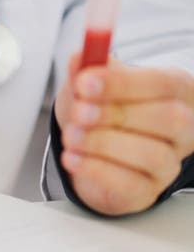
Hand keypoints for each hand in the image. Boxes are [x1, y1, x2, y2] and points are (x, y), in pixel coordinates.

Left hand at [54, 53, 193, 214]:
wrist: (92, 144)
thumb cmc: (101, 104)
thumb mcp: (92, 80)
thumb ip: (87, 68)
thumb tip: (78, 59)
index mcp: (174, 89)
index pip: (162, 83)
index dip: (123, 83)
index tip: (85, 82)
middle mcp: (182, 127)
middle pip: (168, 119)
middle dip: (117, 114)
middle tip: (78, 112)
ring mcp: (169, 162)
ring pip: (153, 156)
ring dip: (103, 144)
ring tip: (71, 136)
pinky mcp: (148, 191)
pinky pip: (131, 185)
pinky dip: (96, 170)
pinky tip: (72, 157)